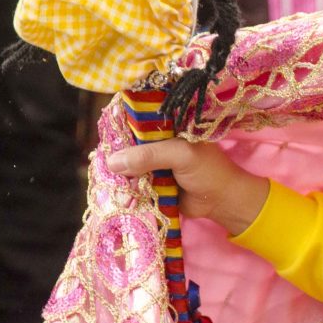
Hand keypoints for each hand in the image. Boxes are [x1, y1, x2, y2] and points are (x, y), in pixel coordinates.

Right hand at [106, 139, 268, 236]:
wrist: (221, 202)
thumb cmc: (209, 171)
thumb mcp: (181, 156)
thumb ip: (150, 156)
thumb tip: (113, 162)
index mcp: (168, 127)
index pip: (138, 120)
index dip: (120, 126)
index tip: (104, 136)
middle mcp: (158, 143)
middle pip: (128, 144)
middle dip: (115, 153)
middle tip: (101, 162)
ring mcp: (153, 164)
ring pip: (127, 165)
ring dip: (118, 173)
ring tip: (106, 178)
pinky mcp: (150, 183)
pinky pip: (131, 183)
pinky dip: (123, 187)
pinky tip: (114, 190)